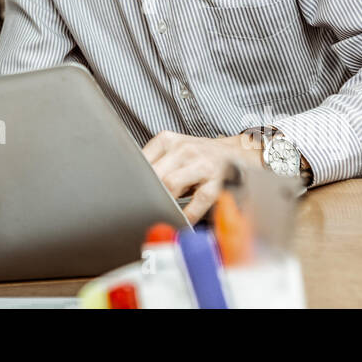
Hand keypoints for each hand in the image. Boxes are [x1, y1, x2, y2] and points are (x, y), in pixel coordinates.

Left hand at [143, 131, 264, 224]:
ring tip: (161, 212)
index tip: (127, 193)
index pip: (142, 160)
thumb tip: (131, 183)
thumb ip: (154, 162)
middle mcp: (184, 149)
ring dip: (164, 201)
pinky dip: (188, 214)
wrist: (233, 153)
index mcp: (168, 140)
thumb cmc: (197, 155)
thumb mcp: (173, 149)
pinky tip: (182, 220)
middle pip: (155, 173)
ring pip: (172, 184)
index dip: (133, 179)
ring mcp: (202, 164)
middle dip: (147, 192)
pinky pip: (198, 200)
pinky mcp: (216, 181)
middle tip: (141, 207)